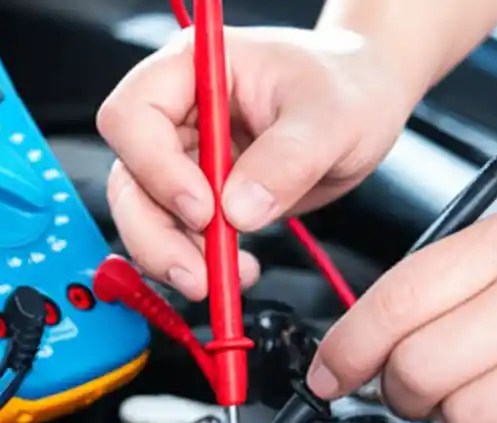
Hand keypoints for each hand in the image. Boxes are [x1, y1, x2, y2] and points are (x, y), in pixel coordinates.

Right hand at [98, 26, 420, 299]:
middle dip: (155, 233)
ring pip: (145, 214)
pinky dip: (200, 262)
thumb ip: (286, 160)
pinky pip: (178, 235)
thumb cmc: (349, 88)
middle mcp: (176, 112)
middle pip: (130, 177)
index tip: (204, 209)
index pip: (134, 116)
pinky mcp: (201, 194)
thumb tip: (239, 211)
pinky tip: (239, 269)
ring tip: (224, 278)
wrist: (366, 104)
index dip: (156, 169)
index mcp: (191, 69)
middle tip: (197, 275)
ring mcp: (185, 156)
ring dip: (174, 256)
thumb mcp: (330, 118)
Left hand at [306, 202, 496, 422]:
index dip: (345, 350)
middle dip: (401, 392)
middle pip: (418, 371)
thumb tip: (360, 341)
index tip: (328, 376)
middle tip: (420, 387)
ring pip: (463, 421)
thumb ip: (445, 280)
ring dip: (460, 421)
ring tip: (493, 395)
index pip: (395, 301)